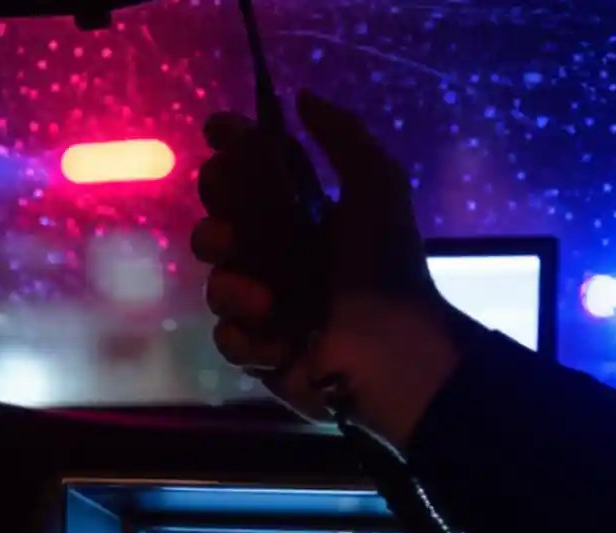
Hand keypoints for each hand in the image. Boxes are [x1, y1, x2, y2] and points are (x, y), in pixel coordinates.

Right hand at [192, 91, 467, 444]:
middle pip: (216, 222)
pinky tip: (278, 341)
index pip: (249, 173)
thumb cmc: (389, 266)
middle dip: (215, 220)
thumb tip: (302, 96)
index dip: (231, 149)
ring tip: (265, 300)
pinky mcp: (260, 352)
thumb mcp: (378, 187)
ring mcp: (265, 305)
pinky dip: (247, 338)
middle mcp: (276, 255)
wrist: (399, 349)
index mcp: (300, 214)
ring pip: (216, 283)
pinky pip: (228, 338)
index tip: (220, 133)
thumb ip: (343, 137)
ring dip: (231, 287)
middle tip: (232, 233)